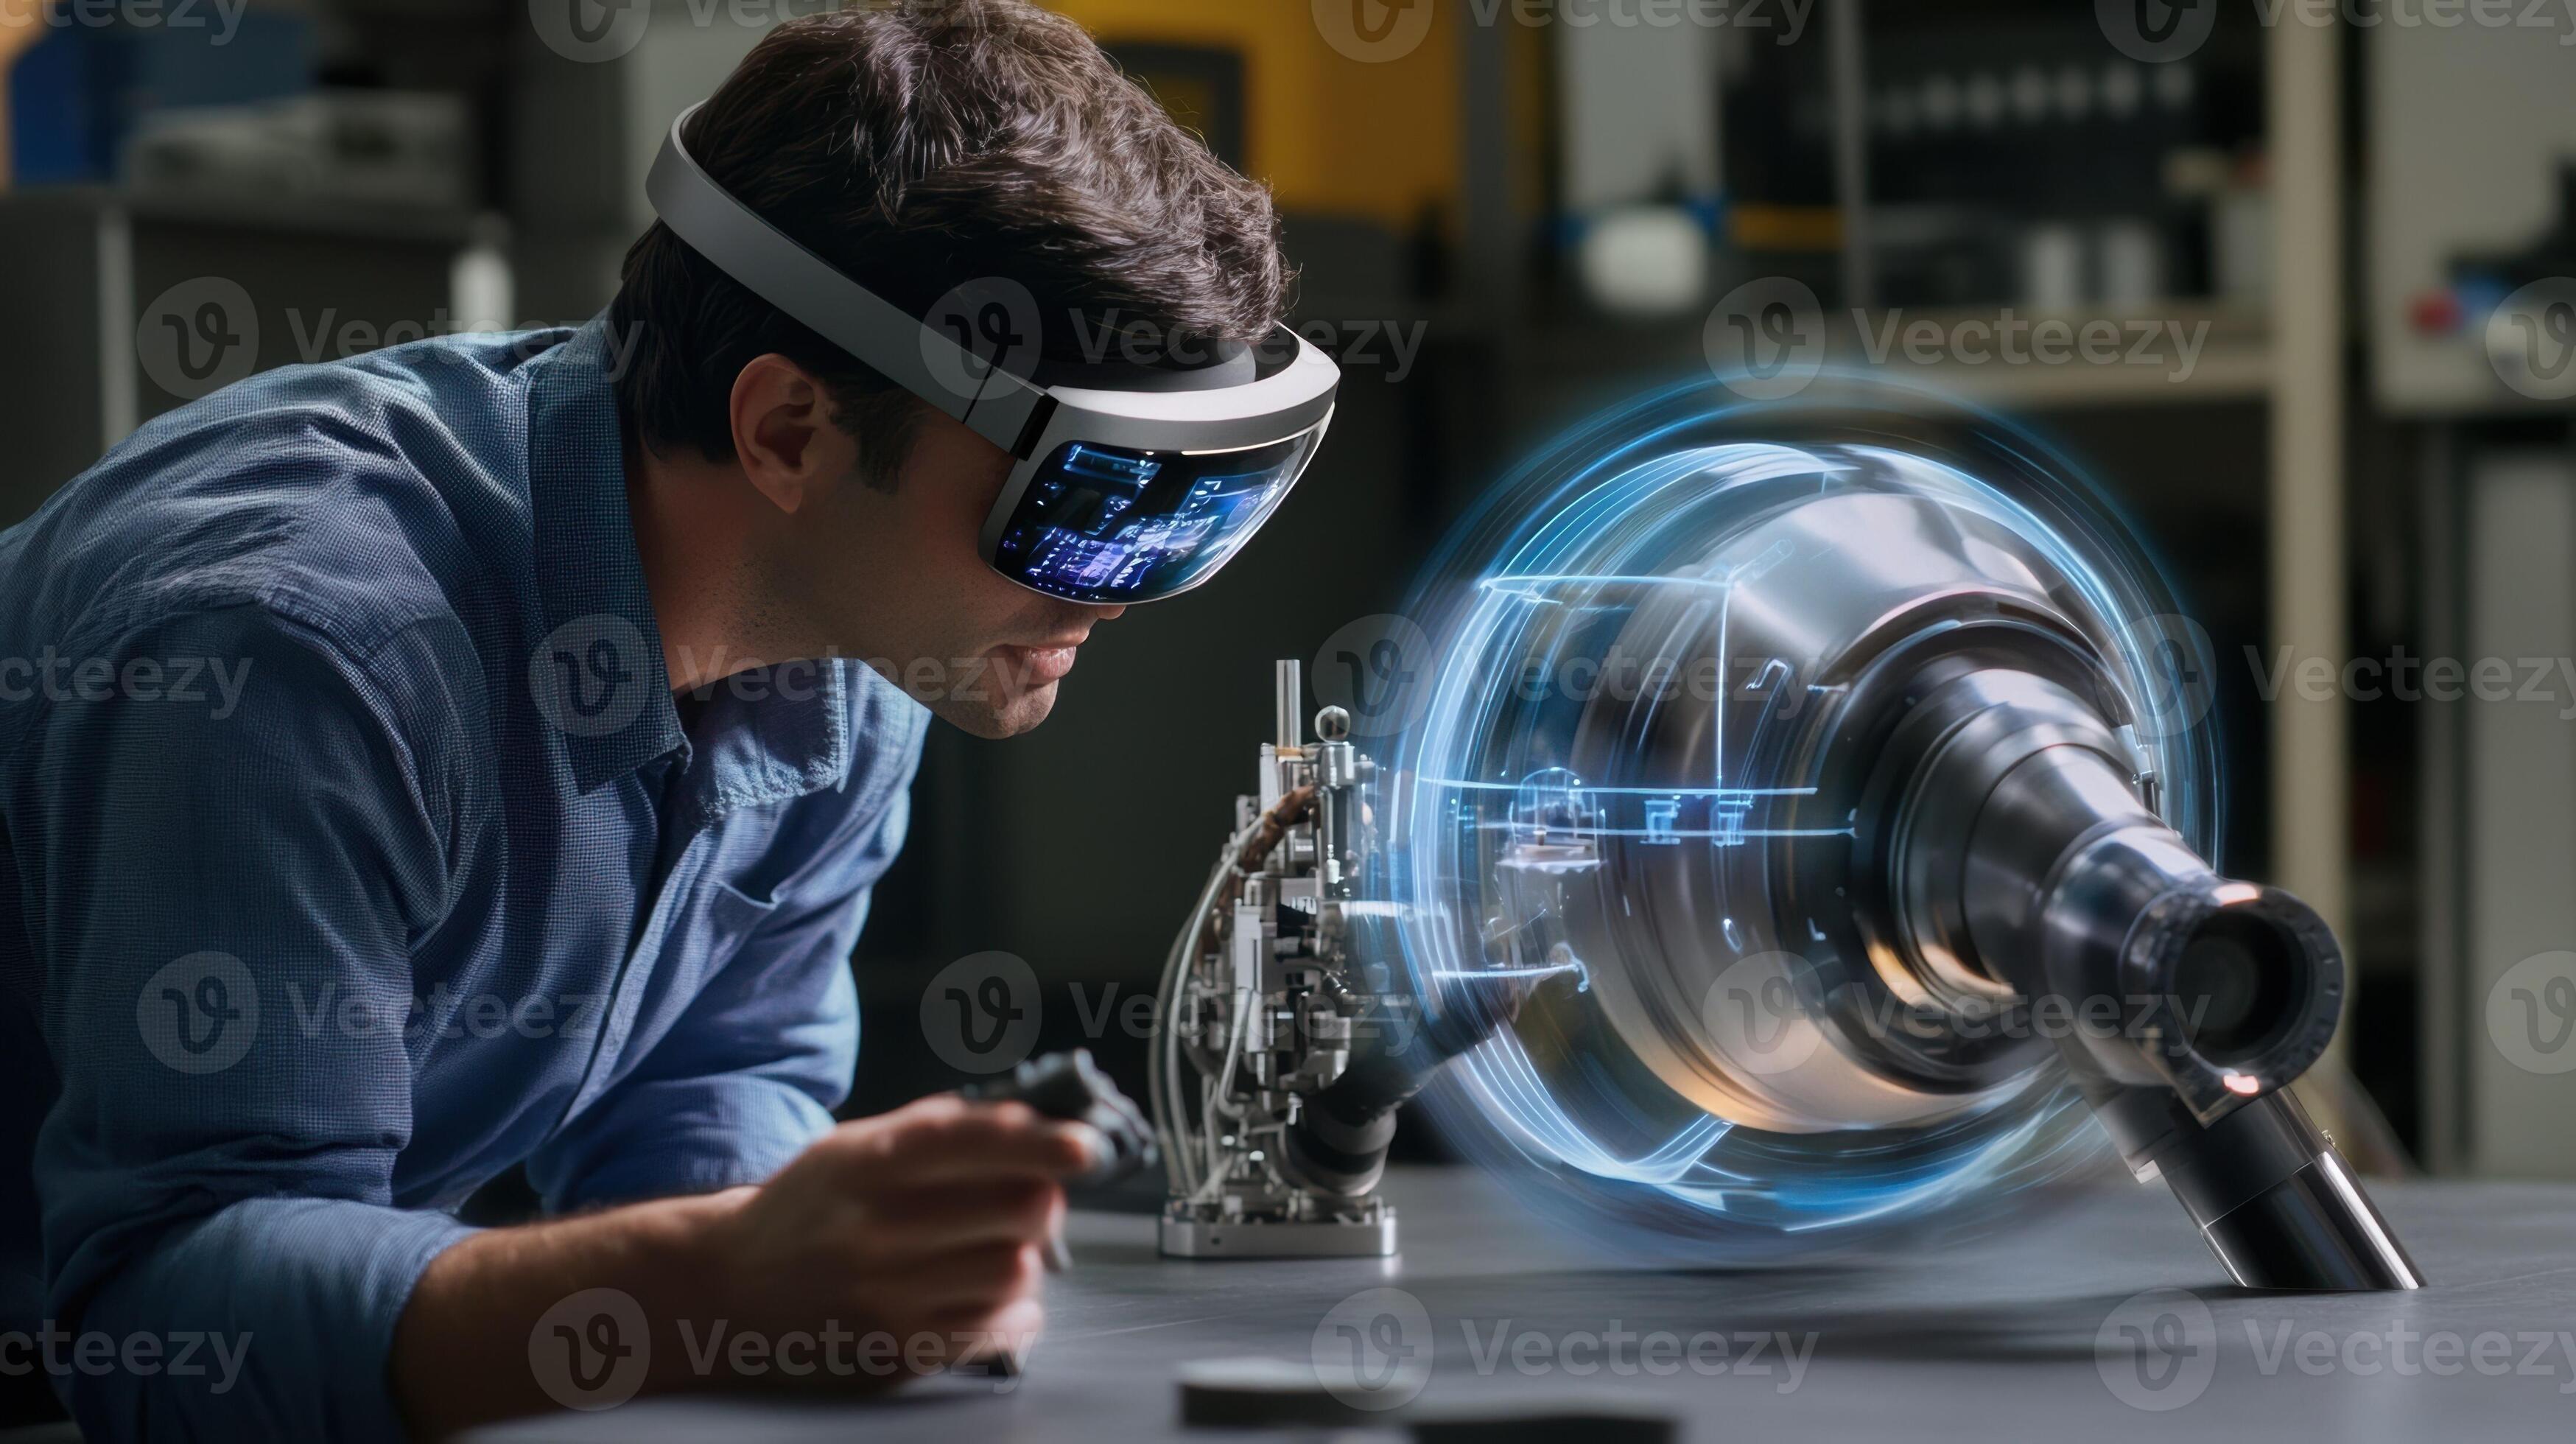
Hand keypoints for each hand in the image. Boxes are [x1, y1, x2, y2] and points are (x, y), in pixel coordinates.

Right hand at [393, 1093, 1101, 1435]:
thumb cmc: (807, 1209)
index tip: (1085, 1145)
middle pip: (1019, 1210)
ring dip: (1023, 1255)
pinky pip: (994, 1328)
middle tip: (1031, 1197)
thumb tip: (1027, 1118)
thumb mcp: (854, 1145)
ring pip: (1016, 1271)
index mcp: (869, 1164)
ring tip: (992, 1246)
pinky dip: (1010, 1308)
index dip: (1044, 1142)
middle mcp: (879, 1230)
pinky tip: (985, 1292)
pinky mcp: (897, 1352)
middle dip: (1042, 1198)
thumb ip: (938, 1126)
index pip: (978, 1142)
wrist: (726, 1290)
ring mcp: (889, 1297)